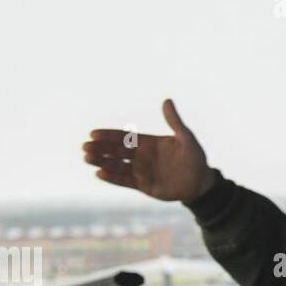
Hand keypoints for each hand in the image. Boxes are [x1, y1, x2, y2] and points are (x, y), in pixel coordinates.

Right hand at [83, 99, 215, 202]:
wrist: (201, 182)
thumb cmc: (195, 158)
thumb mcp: (186, 138)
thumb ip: (174, 121)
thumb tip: (167, 100)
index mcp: (147, 142)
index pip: (123, 137)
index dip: (108, 135)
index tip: (94, 133)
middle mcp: (141, 156)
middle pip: (116, 151)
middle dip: (100, 148)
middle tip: (85, 146)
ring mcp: (141, 171)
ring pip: (117, 166)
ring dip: (102, 162)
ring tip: (87, 158)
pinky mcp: (143, 186)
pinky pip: (125, 181)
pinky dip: (112, 178)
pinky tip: (99, 173)